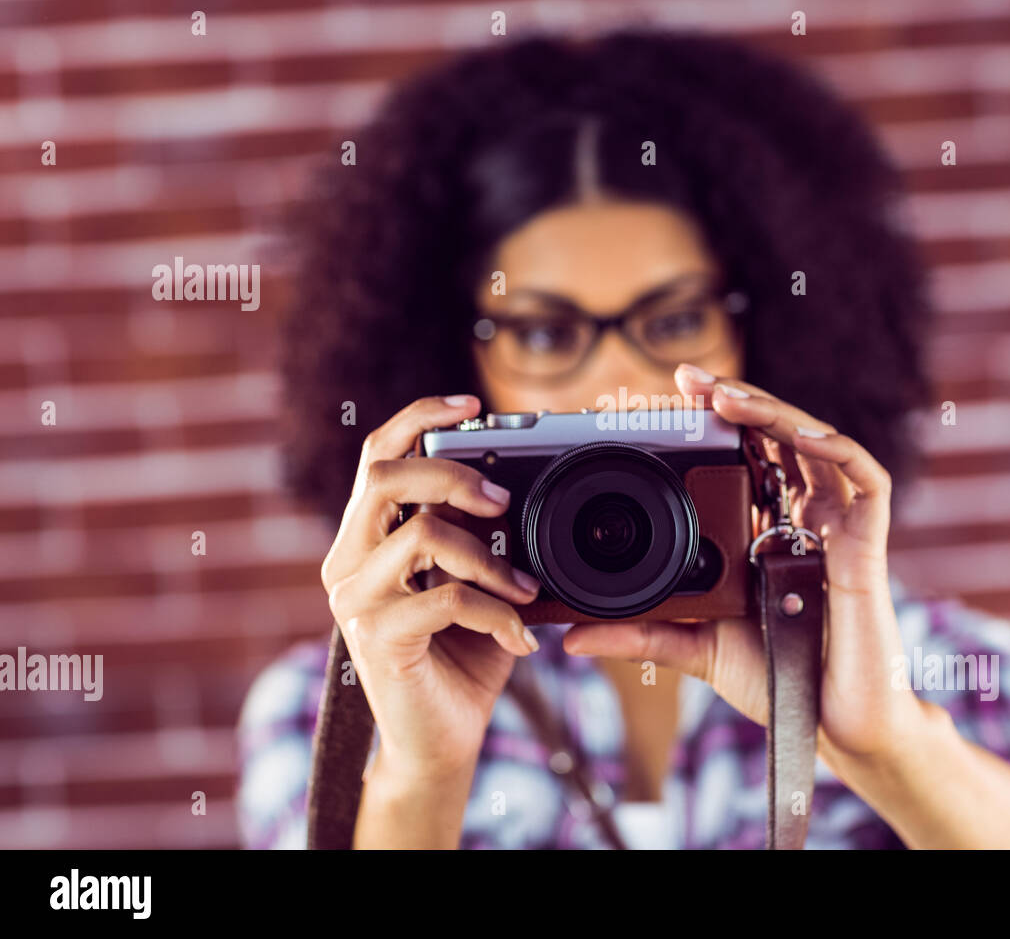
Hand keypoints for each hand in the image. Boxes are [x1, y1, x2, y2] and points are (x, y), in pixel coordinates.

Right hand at [320, 395, 542, 780]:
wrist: (440, 742)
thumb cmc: (461, 659)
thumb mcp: (476, 585)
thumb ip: (481, 539)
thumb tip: (517, 490)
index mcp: (366, 539)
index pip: (377, 455)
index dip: (420, 417)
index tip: (472, 404)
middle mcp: (347, 561)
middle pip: (387, 476)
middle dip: (454, 476)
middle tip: (502, 503)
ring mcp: (355, 599)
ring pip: (421, 534)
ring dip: (489, 558)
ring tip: (524, 588)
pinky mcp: (376, 637)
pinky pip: (446, 597)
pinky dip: (497, 611)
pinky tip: (520, 637)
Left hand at [562, 365, 927, 766]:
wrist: (829, 730)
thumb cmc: (778, 682)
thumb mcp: (696, 648)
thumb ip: (642, 634)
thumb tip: (573, 637)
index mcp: (769, 533)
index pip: (743, 461)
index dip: (713, 427)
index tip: (664, 407)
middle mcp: (804, 519)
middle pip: (775, 440)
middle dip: (735, 403)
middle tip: (685, 380)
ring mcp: (838, 527)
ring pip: (814, 444)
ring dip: (771, 413)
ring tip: (724, 395)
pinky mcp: (868, 544)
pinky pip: (865, 477)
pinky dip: (834, 446)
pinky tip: (796, 432)